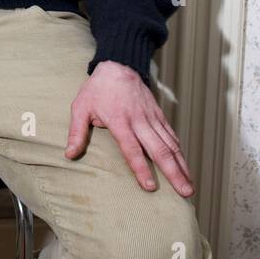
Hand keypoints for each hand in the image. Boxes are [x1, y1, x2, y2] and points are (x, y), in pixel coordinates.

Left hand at [65, 61, 194, 195]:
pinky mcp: (159, 115)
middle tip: (185, 193)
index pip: (132, 149)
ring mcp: (152, 118)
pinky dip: (180, 152)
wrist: (119, 65)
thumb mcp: (81, 107)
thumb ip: (76, 132)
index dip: (141, 168)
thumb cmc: (97, 89)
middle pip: (159, 150)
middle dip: (173, 173)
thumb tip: (69, 155)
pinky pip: (172, 136)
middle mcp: (140, 120)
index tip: (150, 187)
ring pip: (170, 144)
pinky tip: (185, 167)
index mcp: (120, 121)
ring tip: (189, 187)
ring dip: (181, 166)